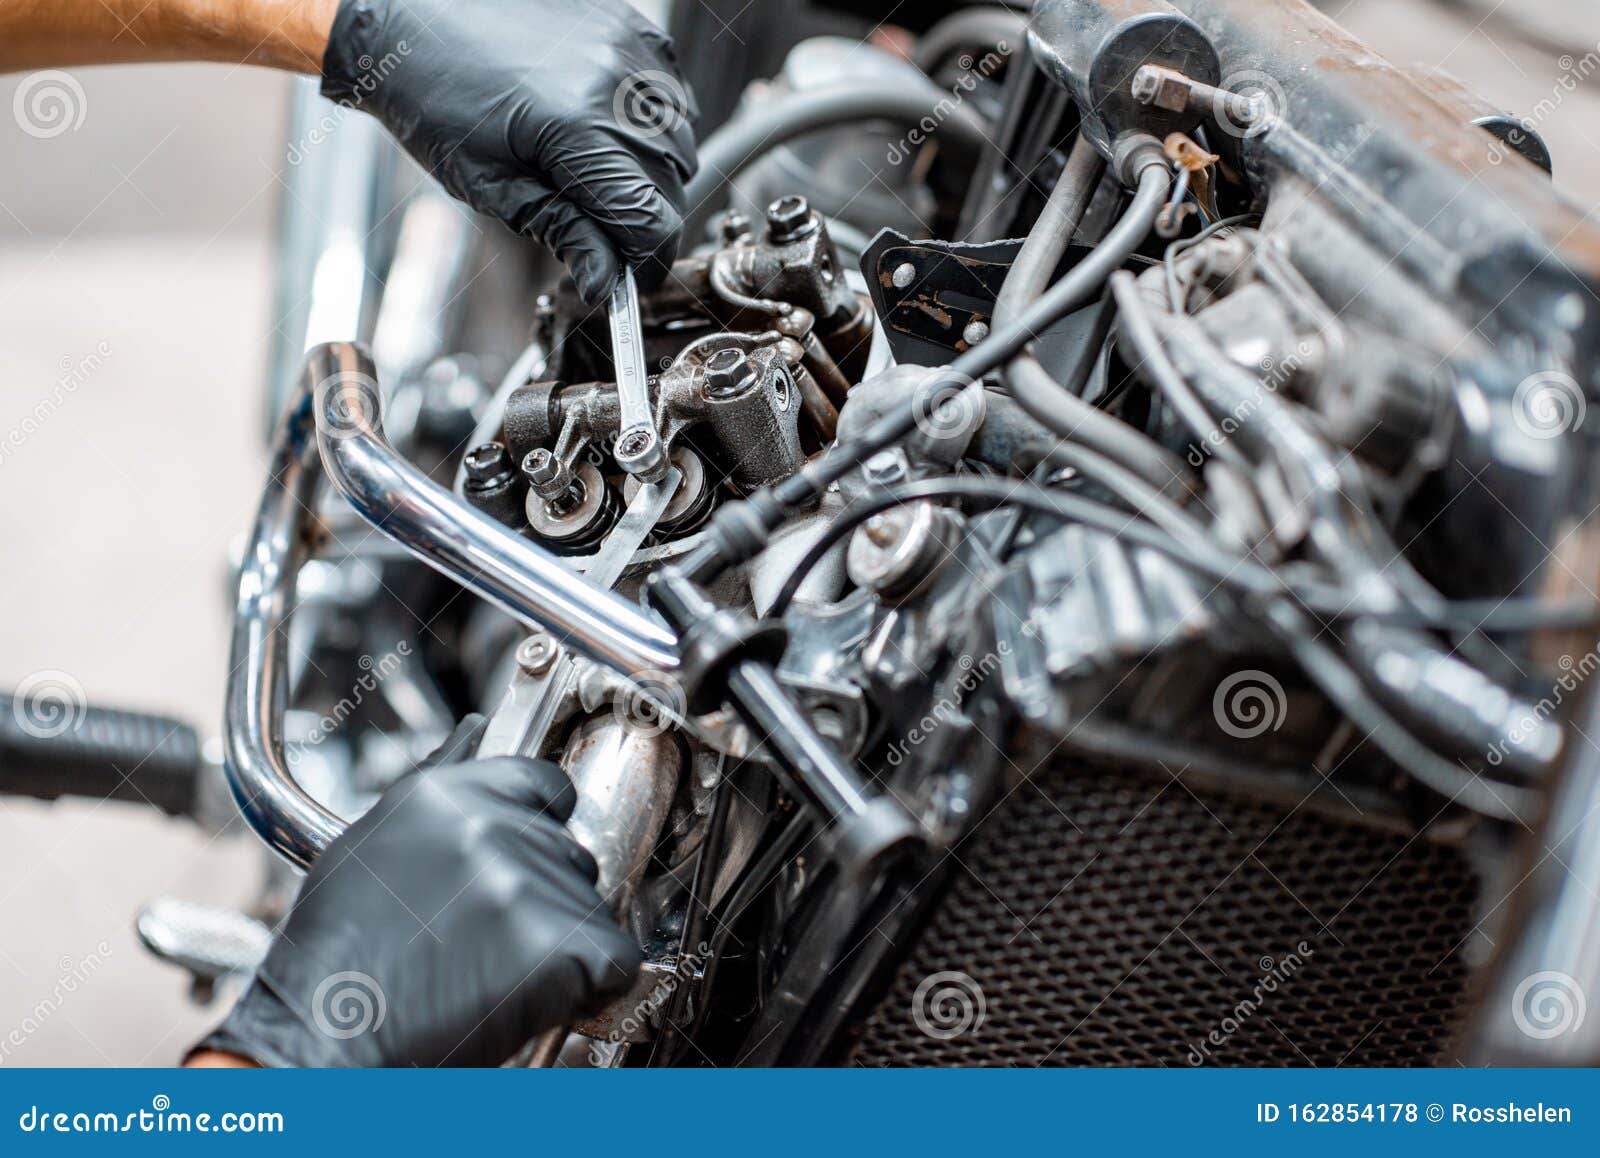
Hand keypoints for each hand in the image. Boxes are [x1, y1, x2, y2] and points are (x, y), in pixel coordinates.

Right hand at [195, 718, 640, 1066]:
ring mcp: (529, 884)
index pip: (548, 783)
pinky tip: (533, 996)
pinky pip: (615, 958)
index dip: (538, 831)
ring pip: (591, 905)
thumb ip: (438, 779)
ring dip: (559, 940)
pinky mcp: (559, 944)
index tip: (515, 869)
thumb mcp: (369, 842)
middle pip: (571, 850)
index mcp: (448, 795)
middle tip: (486, 938)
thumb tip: (476, 730)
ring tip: (492, 971)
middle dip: (544, 894)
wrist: (323, 1043)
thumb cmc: (336, 956)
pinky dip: (590, 984)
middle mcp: (493, 827)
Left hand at [322, 0, 697, 303]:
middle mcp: (615, 84)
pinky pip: (672, 96)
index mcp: (578, 129)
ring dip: (653, 175)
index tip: (628, 277)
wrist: (410, 17)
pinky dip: (654, 126)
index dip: (644, 263)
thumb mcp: (494, 186)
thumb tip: (607, 281)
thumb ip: (564, 233)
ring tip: (600, 179)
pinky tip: (613, 134)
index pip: (652, 221)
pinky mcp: (630, 27)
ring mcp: (628, 49)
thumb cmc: (434, 96)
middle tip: (604, 235)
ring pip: (679, 143)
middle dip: (643, 222)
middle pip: (671, 186)